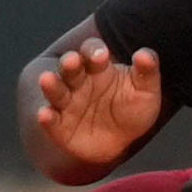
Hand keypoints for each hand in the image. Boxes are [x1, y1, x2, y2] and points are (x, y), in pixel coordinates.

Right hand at [31, 38, 163, 170]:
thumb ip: (147, 71)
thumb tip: (143, 54)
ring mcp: (67, 104)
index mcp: (97, 66)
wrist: (122, 141)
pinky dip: (46, 118)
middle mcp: (78, 81)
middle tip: (71, 60)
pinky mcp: (60, 127)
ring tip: (46, 79)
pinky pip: (52, 121)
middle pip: (70, 67)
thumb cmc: (133, 108)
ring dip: (51, 85)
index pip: (91, 51)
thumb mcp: (146, 90)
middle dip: (70, 63)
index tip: (102, 54)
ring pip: (56, 90)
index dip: (94, 50)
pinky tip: (44, 115)